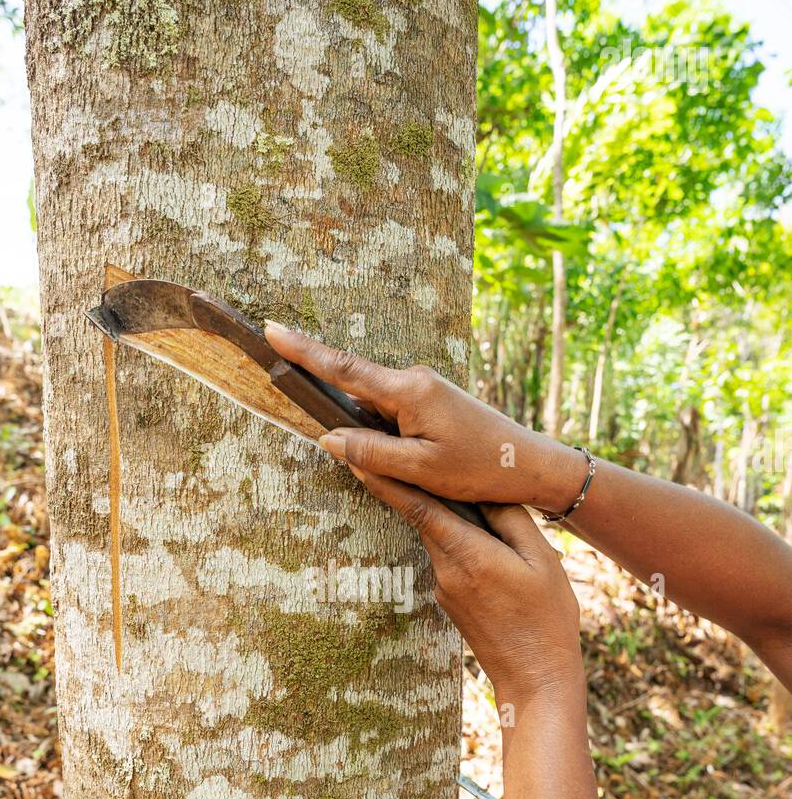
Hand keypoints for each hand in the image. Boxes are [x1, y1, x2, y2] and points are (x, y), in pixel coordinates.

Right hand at [263, 322, 585, 512]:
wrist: (527, 463)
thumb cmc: (479, 467)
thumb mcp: (419, 469)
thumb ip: (370, 454)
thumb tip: (329, 439)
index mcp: (407, 390)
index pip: (342, 369)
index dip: (303, 351)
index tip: (271, 329)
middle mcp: (413, 380)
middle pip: (354, 389)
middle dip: (337, 406)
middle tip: (333, 417)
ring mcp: (423, 388)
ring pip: (374, 407)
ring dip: (370, 432)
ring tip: (408, 462)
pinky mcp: (431, 401)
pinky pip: (391, 412)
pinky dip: (384, 431)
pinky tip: (407, 459)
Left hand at [340, 464, 584, 713]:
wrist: (534, 676)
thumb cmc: (546, 617)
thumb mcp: (541, 560)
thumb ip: (512, 520)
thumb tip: (487, 492)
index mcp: (467, 555)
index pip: (417, 509)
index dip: (386, 481)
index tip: (358, 458)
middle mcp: (445, 571)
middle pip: (425, 519)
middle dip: (419, 489)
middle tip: (412, 455)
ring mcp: (443, 589)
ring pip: (439, 539)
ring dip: (448, 519)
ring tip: (476, 503)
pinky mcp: (448, 602)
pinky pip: (449, 560)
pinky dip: (459, 544)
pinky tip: (488, 548)